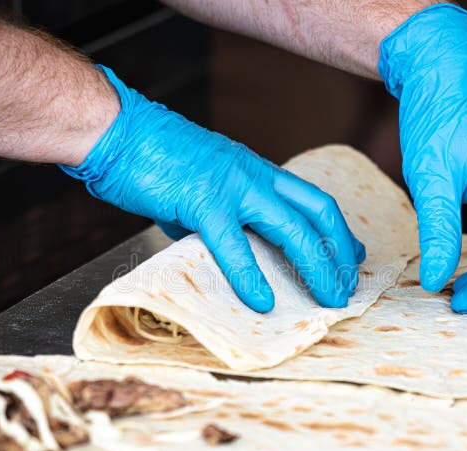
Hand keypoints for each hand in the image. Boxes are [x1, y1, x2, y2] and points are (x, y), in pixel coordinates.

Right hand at [59, 66, 364, 312]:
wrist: (114, 132)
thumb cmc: (148, 159)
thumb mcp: (196, 187)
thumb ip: (215, 217)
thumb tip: (220, 251)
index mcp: (253, 170)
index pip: (310, 199)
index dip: (337, 230)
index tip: (352, 254)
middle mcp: (253, 174)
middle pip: (317, 212)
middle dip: (339, 252)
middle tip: (347, 287)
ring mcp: (232, 185)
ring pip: (292, 228)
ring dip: (316, 266)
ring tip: (328, 299)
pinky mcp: (202, 200)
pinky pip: (234, 244)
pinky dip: (251, 275)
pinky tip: (262, 300)